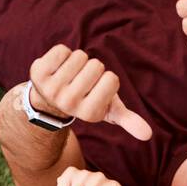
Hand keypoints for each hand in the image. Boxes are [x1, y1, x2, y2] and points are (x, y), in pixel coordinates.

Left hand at [28, 44, 151, 139]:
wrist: (50, 99)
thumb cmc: (87, 100)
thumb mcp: (108, 111)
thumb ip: (128, 120)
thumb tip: (148, 135)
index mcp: (90, 113)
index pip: (112, 78)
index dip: (107, 79)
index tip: (96, 90)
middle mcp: (70, 104)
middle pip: (96, 65)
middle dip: (92, 69)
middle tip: (82, 81)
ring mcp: (52, 89)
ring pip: (80, 56)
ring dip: (78, 61)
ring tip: (70, 74)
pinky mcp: (38, 73)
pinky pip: (62, 50)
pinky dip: (63, 54)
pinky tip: (58, 67)